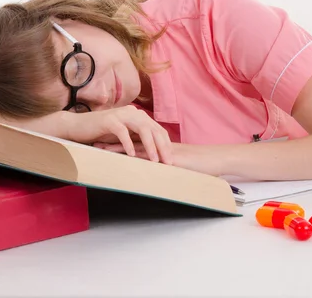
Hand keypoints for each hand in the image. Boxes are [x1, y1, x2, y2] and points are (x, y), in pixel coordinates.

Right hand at [62, 106, 172, 163]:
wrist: (78, 126)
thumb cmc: (102, 133)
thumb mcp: (125, 136)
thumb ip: (138, 139)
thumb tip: (155, 153)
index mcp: (138, 116)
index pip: (158, 130)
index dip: (166, 144)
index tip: (171, 160)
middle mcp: (132, 112)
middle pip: (154, 129)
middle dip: (162, 147)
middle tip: (168, 162)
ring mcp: (121, 115)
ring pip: (142, 129)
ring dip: (150, 146)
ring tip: (154, 160)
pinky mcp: (109, 120)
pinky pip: (122, 132)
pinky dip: (128, 144)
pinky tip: (132, 155)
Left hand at [93, 142, 223, 176]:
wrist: (217, 160)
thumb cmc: (203, 165)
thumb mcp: (183, 166)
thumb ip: (170, 165)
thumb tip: (161, 172)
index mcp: (162, 147)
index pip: (138, 141)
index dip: (121, 140)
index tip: (105, 140)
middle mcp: (160, 146)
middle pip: (132, 141)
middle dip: (114, 141)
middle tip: (95, 141)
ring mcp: (163, 151)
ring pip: (136, 147)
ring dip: (118, 148)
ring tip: (101, 149)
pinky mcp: (168, 158)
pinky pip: (149, 158)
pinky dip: (134, 158)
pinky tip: (122, 160)